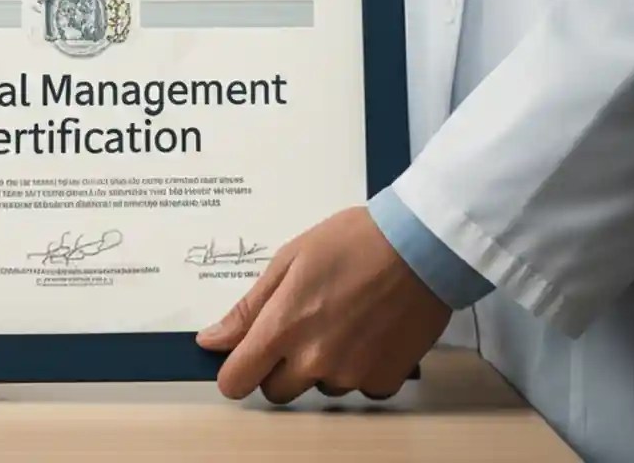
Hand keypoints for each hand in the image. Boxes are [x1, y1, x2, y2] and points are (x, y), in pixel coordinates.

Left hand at [197, 207, 451, 402]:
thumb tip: (211, 340)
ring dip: (321, 367)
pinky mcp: (385, 379)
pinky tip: (369, 333)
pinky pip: (358, 388)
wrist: (422, 245)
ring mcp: (351, 374)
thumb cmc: (353, 242)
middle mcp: (314, 360)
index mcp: (283, 328)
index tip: (245, 355)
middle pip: (275, 391)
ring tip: (342, 321)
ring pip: (318, 388)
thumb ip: (249, 308)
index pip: (236, 381)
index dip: (235, 370)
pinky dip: (359, 368)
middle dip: (279, 367)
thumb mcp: (289, 261)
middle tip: (301, 328)